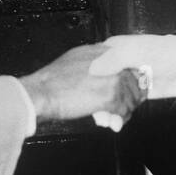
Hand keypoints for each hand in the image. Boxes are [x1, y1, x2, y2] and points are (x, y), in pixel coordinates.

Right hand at [19, 44, 147, 124]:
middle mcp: (111, 62)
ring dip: (126, 110)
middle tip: (125, 108)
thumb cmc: (53, 80)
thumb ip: (95, 62)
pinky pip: (124, 110)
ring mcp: (112, 78)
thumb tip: (106, 74)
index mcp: (103, 51)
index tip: (129, 90)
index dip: (129, 80)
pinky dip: (120, 119)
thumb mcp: (76, 59)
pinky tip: (114, 123)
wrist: (42, 92)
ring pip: (131, 97)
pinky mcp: (110, 96)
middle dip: (130, 97)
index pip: (128, 64)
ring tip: (118, 118)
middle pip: (133, 80)